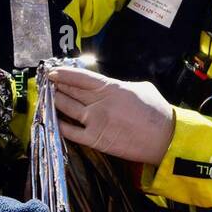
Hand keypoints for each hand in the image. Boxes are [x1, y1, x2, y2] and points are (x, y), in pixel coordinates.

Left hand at [48, 66, 174, 164]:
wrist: (164, 138)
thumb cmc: (157, 111)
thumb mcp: (141, 88)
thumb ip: (120, 86)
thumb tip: (110, 87)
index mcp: (110, 88)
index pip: (80, 78)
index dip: (64, 74)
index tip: (53, 72)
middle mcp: (99, 103)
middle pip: (71, 91)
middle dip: (58, 86)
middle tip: (48, 83)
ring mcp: (95, 122)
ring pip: (68, 109)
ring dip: (56, 102)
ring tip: (49, 97)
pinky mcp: (95, 140)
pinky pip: (71, 132)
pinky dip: (60, 125)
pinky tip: (52, 120)